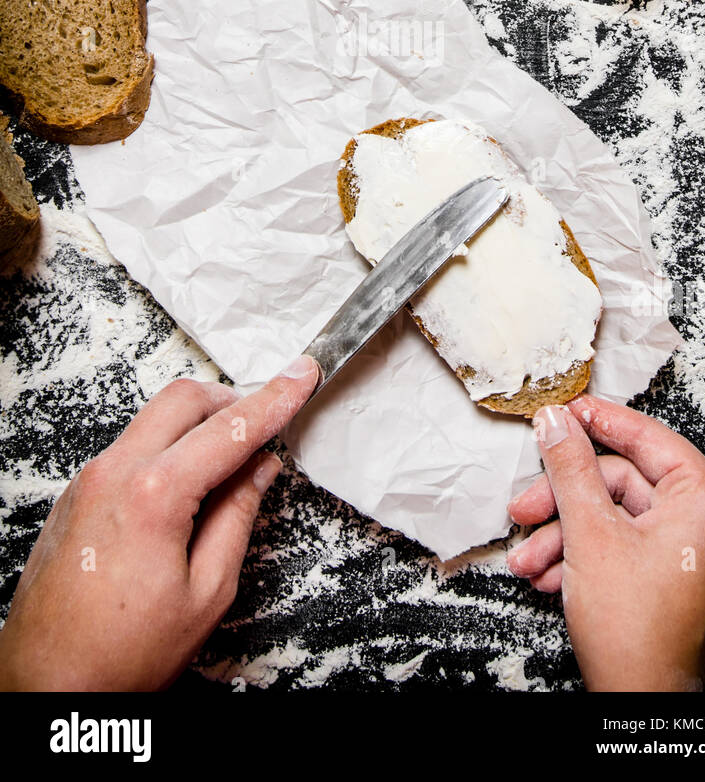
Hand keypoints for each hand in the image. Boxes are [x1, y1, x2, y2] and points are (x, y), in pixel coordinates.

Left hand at [0, 356, 318, 690]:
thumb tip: (258, 469)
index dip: (274, 399)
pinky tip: (183, 493)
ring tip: (225, 470)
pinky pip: (128, 449)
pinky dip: (164, 451)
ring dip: (194, 427)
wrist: (49, 684)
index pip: (229, 429)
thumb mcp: (206, 591)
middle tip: (263, 423)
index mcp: (154, 494)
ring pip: (152, 421)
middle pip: (183, 400)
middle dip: (229, 400)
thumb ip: (237, 517)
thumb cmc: (123, 653)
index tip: (301, 375)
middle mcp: (114, 473)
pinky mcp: (75, 495)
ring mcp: (88, 480)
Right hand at [507, 395, 704, 692]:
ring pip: (613, 518)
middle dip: (564, 504)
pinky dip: (584, 557)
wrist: (641, 703)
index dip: (597, 421)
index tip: (564, 410)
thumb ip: (570, 468)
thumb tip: (556, 421)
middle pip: (621, 483)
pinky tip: (552, 577)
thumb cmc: (634, 630)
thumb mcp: (589, 533)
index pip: (646, 437)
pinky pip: (623, 545)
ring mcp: (691, 549)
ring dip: (565, 538)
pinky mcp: (674, 574)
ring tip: (530, 561)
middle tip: (525, 507)